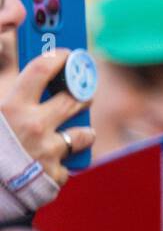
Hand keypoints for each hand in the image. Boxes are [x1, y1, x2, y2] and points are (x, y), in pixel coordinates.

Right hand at [0, 48, 94, 186]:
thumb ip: (13, 95)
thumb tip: (36, 76)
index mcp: (11, 107)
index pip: (42, 69)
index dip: (58, 57)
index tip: (68, 55)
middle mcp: (34, 126)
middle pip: (75, 99)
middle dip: (82, 93)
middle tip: (83, 91)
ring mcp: (47, 152)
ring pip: (83, 133)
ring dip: (82, 132)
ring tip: (73, 132)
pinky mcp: (55, 175)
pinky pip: (70, 163)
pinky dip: (63, 163)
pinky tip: (49, 164)